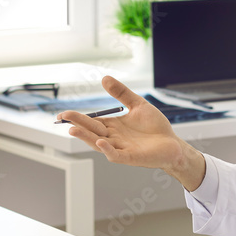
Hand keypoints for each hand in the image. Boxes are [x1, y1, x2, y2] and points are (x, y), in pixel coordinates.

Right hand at [58, 76, 205, 189]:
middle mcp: (113, 138)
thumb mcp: (138, 104)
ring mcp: (121, 148)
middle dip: (77, 124)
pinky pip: (116, 155)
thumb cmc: (155, 127)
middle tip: (63, 117)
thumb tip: (104, 78)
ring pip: (99, 144)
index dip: (77, 118)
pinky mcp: (131, 157)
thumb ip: (122, 93)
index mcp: (113, 126)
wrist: (173, 143)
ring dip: (86, 138)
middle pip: (91, 131)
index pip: (91, 121)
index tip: (62, 114)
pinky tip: (101, 142)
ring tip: (73, 130)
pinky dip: (108, 149)